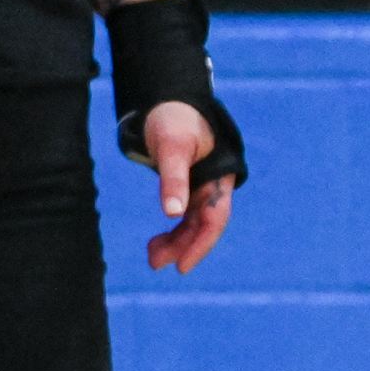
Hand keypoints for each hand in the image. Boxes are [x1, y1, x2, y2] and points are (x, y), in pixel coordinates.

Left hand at [141, 100, 234, 272]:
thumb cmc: (174, 121)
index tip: (181, 267)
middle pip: (202, 227)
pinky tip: (158, 241)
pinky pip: (185, 217)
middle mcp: (214, 189)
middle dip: (182, 247)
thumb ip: (173, 180)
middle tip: (154, 263)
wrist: (171, 103)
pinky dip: (173, 230)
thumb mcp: (171, 148)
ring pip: (193, 225)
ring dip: (175, 242)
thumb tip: (172, 214)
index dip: (199, 246)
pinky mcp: (190, 187)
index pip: (213, 221)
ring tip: (152, 257)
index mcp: (217, 181)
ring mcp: (203, 189)